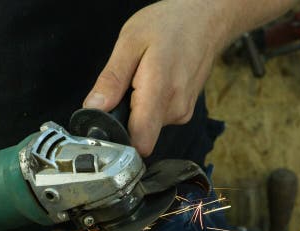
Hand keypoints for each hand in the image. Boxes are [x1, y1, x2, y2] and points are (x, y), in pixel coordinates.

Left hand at [83, 0, 238, 156]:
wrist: (205, 19)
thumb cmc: (170, 24)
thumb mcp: (130, 43)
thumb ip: (112, 80)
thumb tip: (94, 108)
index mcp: (159, 92)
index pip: (139, 142)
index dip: (118, 139)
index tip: (106, 124)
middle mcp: (175, 109)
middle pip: (137, 134)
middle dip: (124, 115)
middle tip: (127, 85)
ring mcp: (182, 112)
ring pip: (146, 126)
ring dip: (136, 108)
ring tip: (143, 77)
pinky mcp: (184, 112)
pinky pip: (156, 118)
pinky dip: (149, 105)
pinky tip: (155, 81)